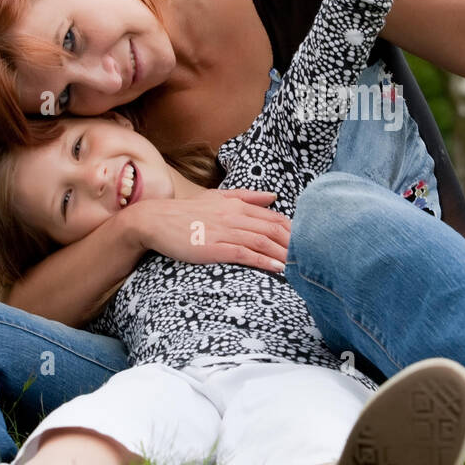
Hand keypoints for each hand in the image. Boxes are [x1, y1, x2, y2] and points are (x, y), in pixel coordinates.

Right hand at [122, 188, 290, 273]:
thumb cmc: (187, 212)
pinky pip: (245, 254)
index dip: (293, 230)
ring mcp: (224, 231)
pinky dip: (264, 261)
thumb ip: (247, 196)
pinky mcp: (214, 247)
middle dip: (294, 243)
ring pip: (262, 241)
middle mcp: (234, 216)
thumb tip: (275, 196)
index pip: (273, 217)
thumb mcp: (217, 198)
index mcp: (237, 204)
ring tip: (300, 265)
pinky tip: (277, 268)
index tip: (306, 242)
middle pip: (273, 229)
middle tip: (309, 256)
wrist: (155, 220)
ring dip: (284, 254)